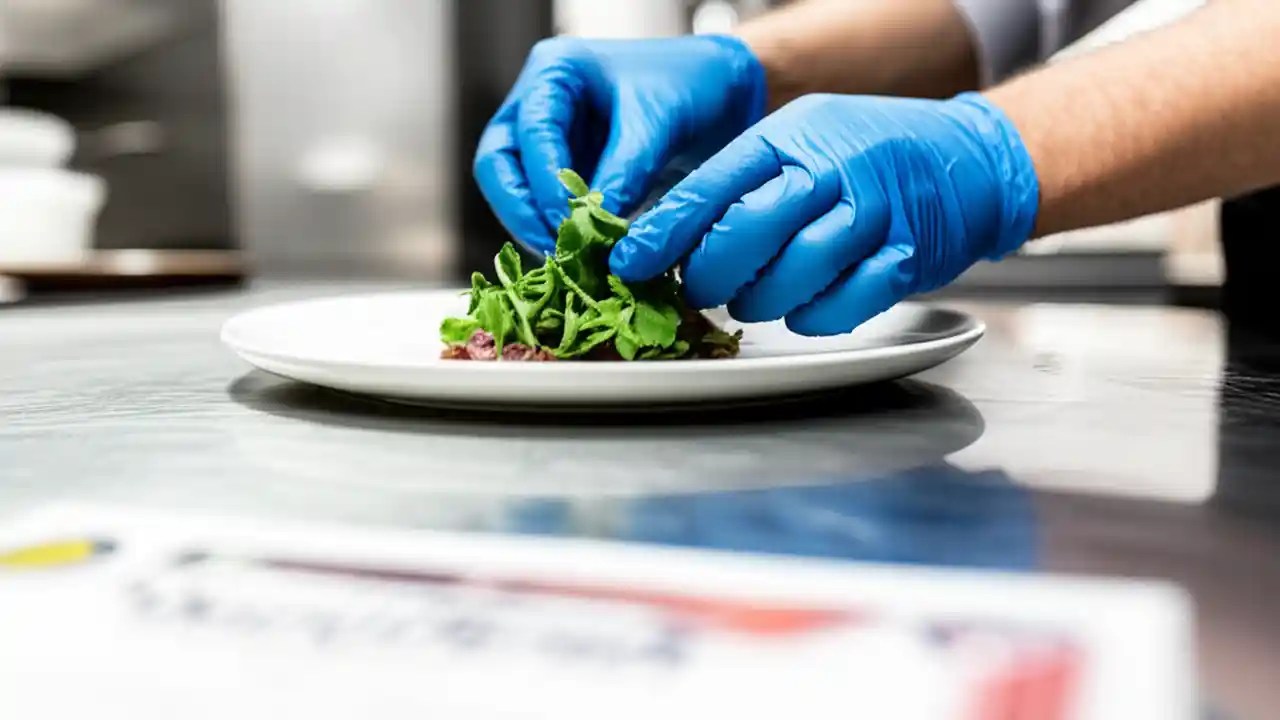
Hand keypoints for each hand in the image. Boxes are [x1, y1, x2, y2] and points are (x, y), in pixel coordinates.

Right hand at [473, 35, 765, 254]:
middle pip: (499, 167)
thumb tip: (598, 222)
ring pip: (517, 194)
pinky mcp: (571, 175)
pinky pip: (549, 210)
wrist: (728, 95)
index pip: (528, 134)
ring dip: (539, 229)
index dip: (544, 183)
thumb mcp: (659, 121)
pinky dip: (563, 235)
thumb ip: (626, 170)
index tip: (569, 222)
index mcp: (555, 73)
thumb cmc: (694, 83)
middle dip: (522, 212)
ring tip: (573, 262)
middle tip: (555, 251)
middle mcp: (540, 106)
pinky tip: (586, 258)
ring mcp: (552, 144)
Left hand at [610, 93, 1039, 335]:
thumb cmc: (870, 154)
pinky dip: (810, 318)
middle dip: (706, 276)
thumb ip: (745, 182)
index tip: (629, 263)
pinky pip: (837, 309)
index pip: (710, 188)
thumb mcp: (802, 140)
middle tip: (696, 290)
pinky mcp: (903, 262)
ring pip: (787, 279)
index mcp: (792, 138)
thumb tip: (673, 236)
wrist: (969, 160)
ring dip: (756, 301)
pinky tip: (803, 307)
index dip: (662, 234)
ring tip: (752, 297)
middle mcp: (831, 172)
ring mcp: (871, 217)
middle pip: (742, 236)